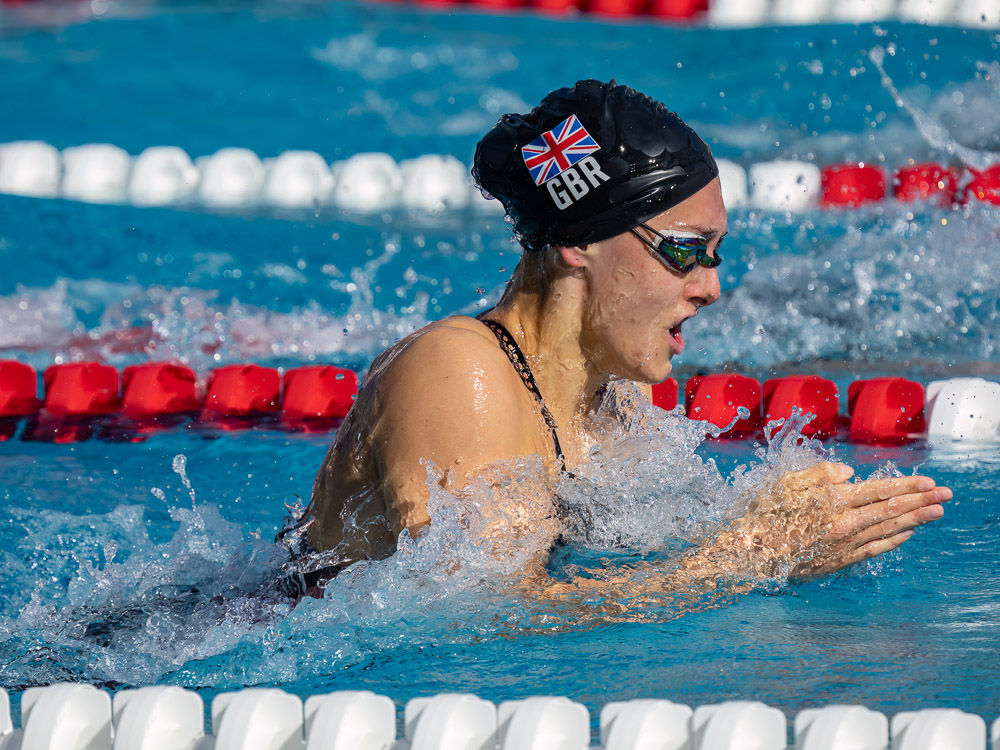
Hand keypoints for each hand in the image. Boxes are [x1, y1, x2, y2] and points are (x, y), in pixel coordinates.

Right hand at [733, 461, 950, 579]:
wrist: (747, 552)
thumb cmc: (761, 513)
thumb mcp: (785, 482)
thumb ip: (820, 473)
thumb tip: (851, 474)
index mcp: (831, 500)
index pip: (879, 491)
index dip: (906, 486)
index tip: (929, 482)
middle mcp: (843, 523)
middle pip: (891, 511)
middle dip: (922, 502)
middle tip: (946, 496)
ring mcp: (843, 545)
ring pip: (887, 531)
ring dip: (916, 520)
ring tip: (936, 513)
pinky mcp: (838, 561)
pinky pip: (874, 549)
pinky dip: (894, 540)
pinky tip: (906, 534)